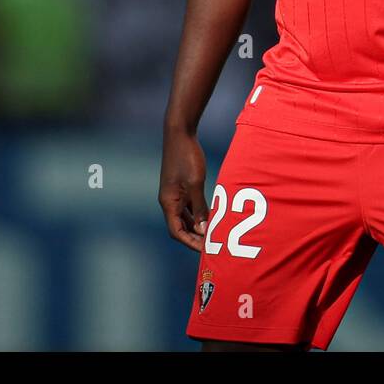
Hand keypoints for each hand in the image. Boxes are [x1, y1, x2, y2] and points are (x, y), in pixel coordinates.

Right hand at [159, 128, 209, 251]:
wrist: (180, 133)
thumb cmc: (186, 157)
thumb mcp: (195, 183)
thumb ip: (198, 207)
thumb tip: (203, 229)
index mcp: (168, 202)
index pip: (177, 232)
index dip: (191, 243)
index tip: (206, 250)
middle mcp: (169, 201)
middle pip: (180, 228)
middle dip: (195, 238)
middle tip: (213, 246)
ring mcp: (174, 194)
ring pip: (186, 218)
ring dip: (198, 227)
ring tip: (215, 235)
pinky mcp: (181, 187)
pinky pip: (189, 206)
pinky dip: (200, 214)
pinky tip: (213, 217)